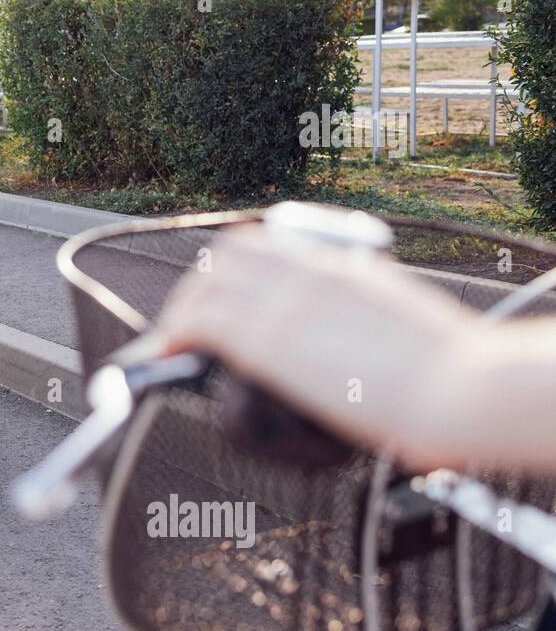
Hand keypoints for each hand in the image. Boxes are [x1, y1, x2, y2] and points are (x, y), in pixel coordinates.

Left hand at [152, 225, 477, 469]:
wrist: (460, 386)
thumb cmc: (446, 365)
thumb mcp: (396, 315)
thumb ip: (356, 311)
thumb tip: (339, 333)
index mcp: (338, 263)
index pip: (259, 244)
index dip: (227, 267)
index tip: (217, 292)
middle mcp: (305, 273)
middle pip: (224, 260)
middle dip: (198, 287)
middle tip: (187, 322)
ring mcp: (284, 302)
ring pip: (204, 288)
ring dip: (181, 312)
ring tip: (173, 343)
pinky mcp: (269, 340)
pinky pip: (200, 322)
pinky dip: (175, 334)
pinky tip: (169, 355)